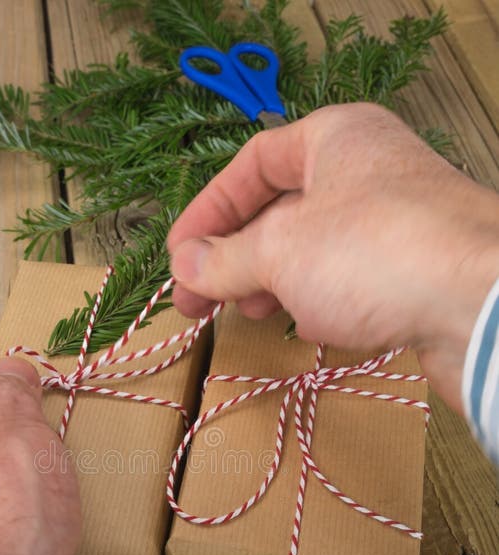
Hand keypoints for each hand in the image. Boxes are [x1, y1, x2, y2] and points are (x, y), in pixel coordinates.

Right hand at [168, 103, 498, 411]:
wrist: (479, 304)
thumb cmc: (373, 253)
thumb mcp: (279, 251)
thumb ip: (225, 260)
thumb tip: (184, 266)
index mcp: (336, 138)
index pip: (252, 164)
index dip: (208, 211)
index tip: (178, 256)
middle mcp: (367, 171)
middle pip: (280, 208)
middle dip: (234, 256)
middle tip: (198, 300)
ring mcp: (394, 222)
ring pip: (313, 247)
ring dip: (270, 281)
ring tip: (246, 312)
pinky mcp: (413, 271)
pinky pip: (348, 278)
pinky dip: (315, 299)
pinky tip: (301, 324)